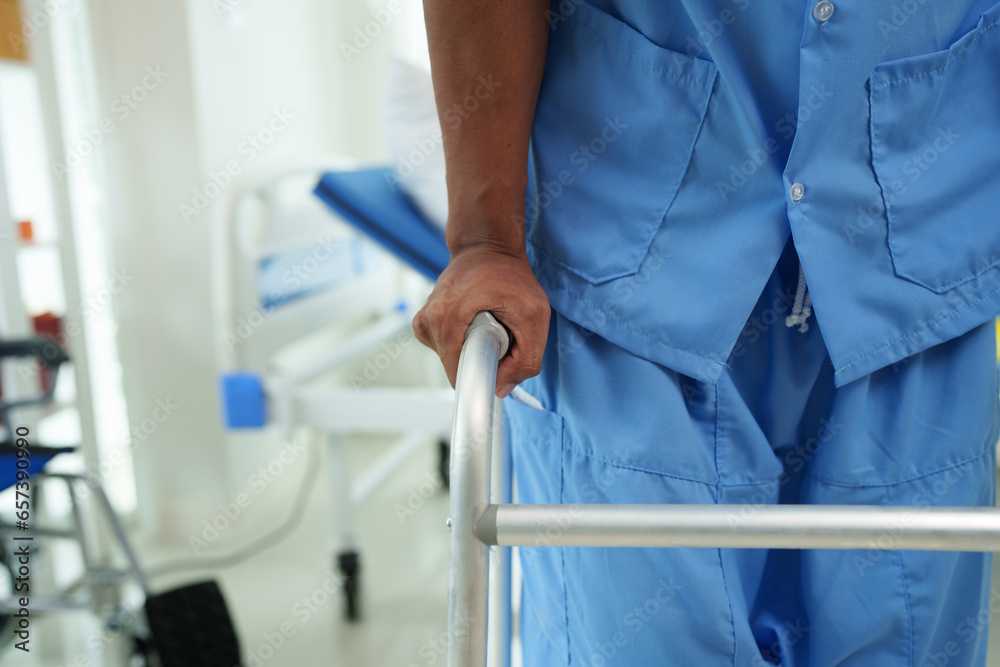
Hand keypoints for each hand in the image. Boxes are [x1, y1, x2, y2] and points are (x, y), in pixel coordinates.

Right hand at [413, 245, 549, 396]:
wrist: (486, 247)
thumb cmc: (510, 276)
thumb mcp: (534, 315)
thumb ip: (526, 359)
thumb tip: (502, 388)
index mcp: (446, 317)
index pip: (457, 373)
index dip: (482, 378)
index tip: (499, 368)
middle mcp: (428, 320)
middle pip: (457, 367)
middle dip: (482, 359)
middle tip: (500, 333)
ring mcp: (423, 321)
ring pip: (452, 360)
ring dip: (474, 350)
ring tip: (487, 323)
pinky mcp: (425, 323)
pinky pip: (446, 350)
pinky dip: (464, 343)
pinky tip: (474, 323)